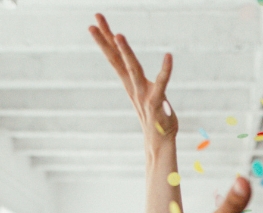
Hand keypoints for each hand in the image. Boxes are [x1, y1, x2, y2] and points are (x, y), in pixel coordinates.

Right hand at [90, 14, 176, 150]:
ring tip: (118, 34)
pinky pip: (162, 84)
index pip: (114, 59)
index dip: (104, 41)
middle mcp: (134, 87)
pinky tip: (168, 56)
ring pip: (132, 70)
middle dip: (106, 38)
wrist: (160, 143)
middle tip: (95, 19)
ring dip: (125, 52)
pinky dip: (165, 70)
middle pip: (117, 59)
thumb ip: (147, 86)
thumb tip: (144, 77)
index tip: (93, 25)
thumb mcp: (149, 98)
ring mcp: (143, 95)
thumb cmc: (157, 120)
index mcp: (130, 84)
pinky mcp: (156, 103)